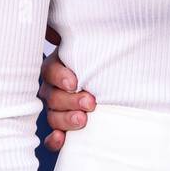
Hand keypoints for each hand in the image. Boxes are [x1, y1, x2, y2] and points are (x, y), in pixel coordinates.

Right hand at [39, 25, 96, 152]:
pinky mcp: (63, 128)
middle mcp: (54, 88)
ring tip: (83, 121)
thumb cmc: (106, 63)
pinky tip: (61, 140)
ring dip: (65, 119)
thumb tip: (67, 30)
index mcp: (59, 67)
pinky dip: (55, 140)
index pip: (51, 71)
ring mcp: (57, 109)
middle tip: (90, 103)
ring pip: (52, 116)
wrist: (119, 82)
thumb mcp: (97, 50)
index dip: (60, 76)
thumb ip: (89, 42)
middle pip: (52, 96)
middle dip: (70, 100)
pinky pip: (53, 136)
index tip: (74, 82)